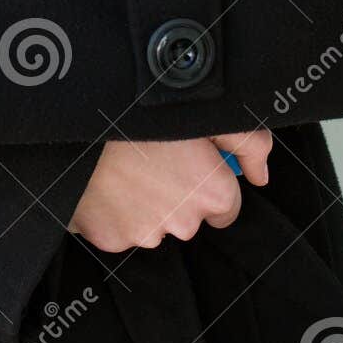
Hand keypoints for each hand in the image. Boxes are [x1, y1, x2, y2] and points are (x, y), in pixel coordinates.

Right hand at [66, 129, 271, 251]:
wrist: (81, 113)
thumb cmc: (145, 105)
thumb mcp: (208, 110)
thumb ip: (247, 142)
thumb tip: (261, 175)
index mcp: (210, 192)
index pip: (224, 208)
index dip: (207, 184)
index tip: (187, 165)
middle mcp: (182, 222)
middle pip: (186, 216)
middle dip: (173, 193)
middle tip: (150, 156)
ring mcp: (142, 232)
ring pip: (150, 222)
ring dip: (141, 203)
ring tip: (122, 163)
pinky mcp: (106, 237)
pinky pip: (115, 228)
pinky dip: (109, 209)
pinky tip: (101, 179)